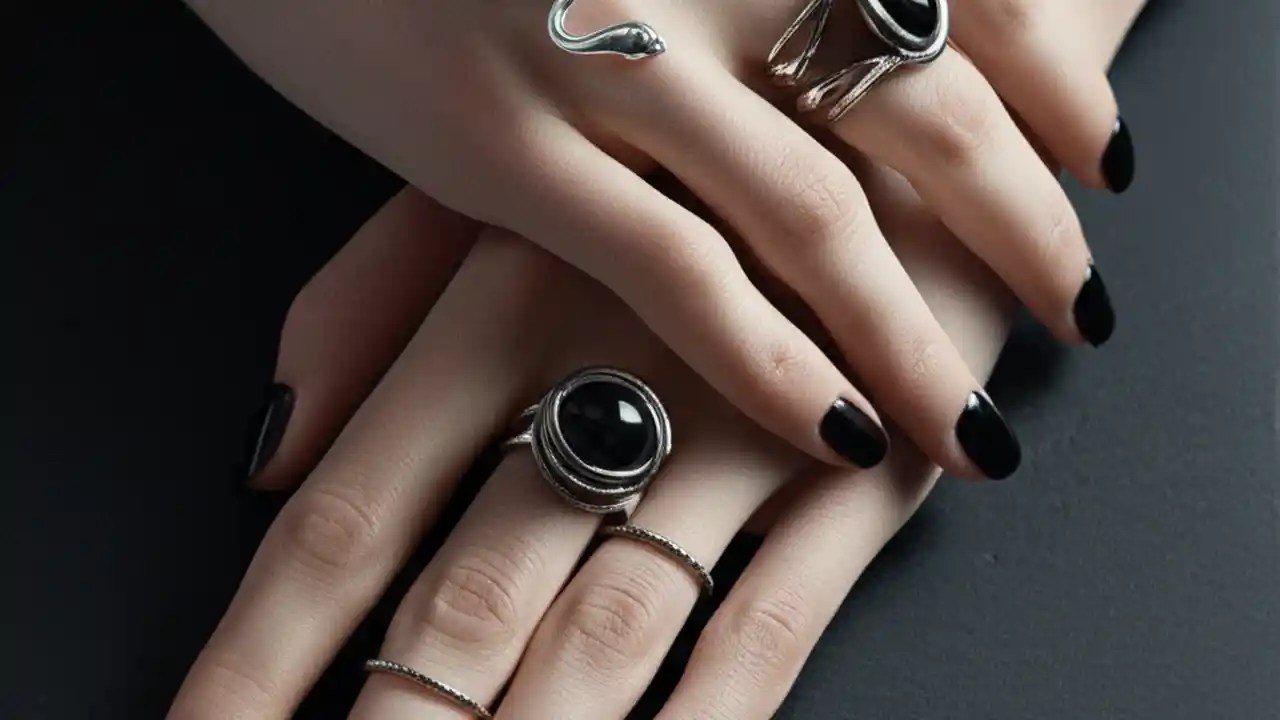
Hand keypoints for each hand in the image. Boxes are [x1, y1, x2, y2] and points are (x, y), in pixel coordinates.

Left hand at [173, 173, 1007, 718]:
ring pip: (606, 631)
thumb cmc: (685, 157)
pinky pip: (770, 626)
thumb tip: (264, 449)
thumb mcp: (518, 186)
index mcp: (495, 301)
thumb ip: (366, 305)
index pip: (347, 514)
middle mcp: (604, 371)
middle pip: (463, 597)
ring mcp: (737, 425)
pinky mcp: (858, 465)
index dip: (259, 651)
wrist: (896, 106)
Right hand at [186, 0, 1130, 478]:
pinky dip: (764, 360)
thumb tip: (867, 18)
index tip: (1098, 160)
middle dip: (1019, 228)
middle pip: (924, 109)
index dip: (1054, 80)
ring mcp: (608, 46)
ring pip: (815, 214)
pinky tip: (833, 427)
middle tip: (1074, 312)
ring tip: (975, 424)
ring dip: (913, 331)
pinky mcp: (501, 139)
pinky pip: (673, 271)